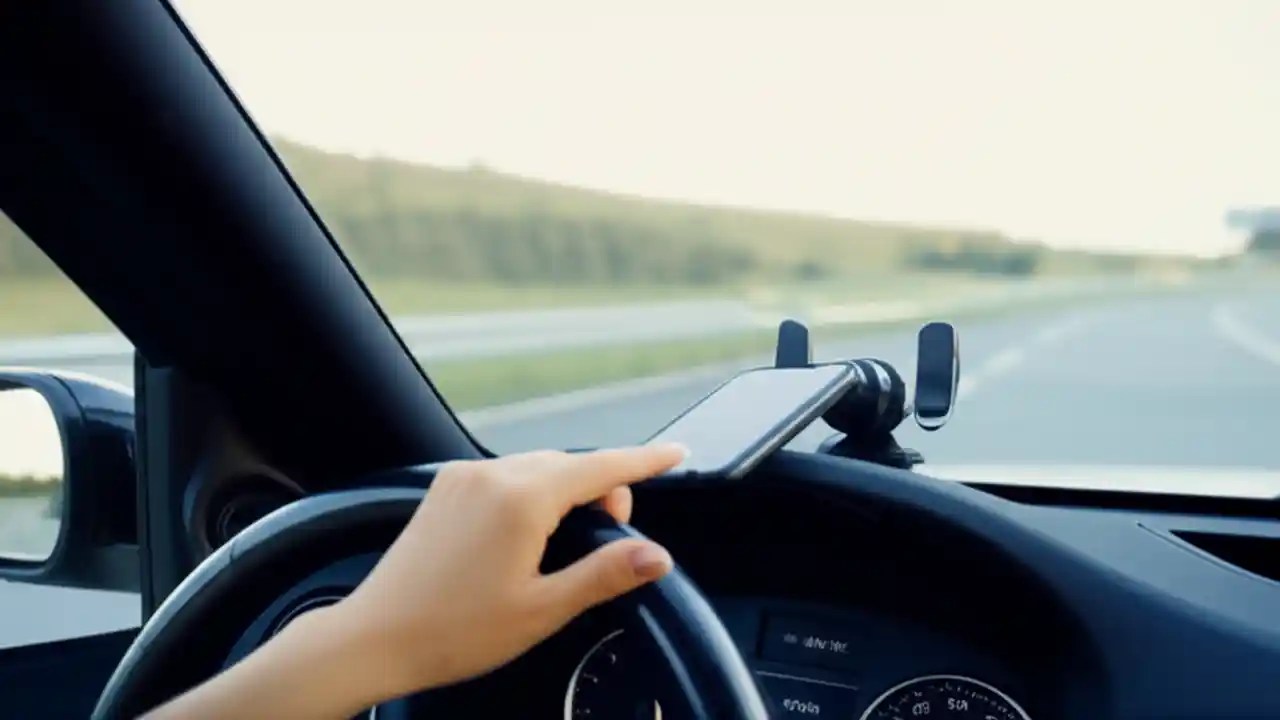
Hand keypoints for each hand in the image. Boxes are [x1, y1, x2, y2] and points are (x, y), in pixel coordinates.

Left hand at [328, 444, 685, 700]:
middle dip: (601, 488)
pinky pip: (505, 475)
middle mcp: (492, 474)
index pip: (600, 468)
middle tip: (610, 538)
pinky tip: (529, 532)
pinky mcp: (444, 488)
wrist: (374, 638)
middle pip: (569, 465)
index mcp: (522, 499)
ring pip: (537, 467)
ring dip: (565, 490)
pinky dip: (531, 490)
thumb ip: (603, 574)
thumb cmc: (455, 631)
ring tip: (568, 543)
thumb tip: (656, 555)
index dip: (643, 461)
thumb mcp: (542, 610)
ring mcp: (463, 477)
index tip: (676, 454)